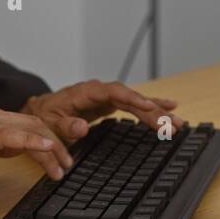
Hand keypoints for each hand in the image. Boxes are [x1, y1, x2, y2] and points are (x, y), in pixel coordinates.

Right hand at [0, 101, 73, 201]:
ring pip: (28, 128)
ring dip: (51, 148)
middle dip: (56, 143)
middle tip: (69, 163)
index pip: (26, 120)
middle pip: (32, 122)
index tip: (62, 153)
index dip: (48, 136)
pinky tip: (49, 150)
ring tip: (63, 167)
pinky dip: (34, 142)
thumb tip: (21, 149)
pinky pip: (13, 136)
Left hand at [21, 79, 183, 142]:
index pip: (114, 92)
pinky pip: (134, 105)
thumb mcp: (50, 124)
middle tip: (172, 124)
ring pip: (136, 101)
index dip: (132, 98)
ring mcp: (107, 97)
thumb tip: (82, 127)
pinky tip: (169, 109)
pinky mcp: (111, 104)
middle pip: (131, 98)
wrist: (41, 111)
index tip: (148, 106)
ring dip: (157, 112)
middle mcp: (100, 91)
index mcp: (86, 92)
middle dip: (152, 110)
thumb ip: (66, 126)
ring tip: (178, 121)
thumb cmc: (45, 117)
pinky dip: (151, 108)